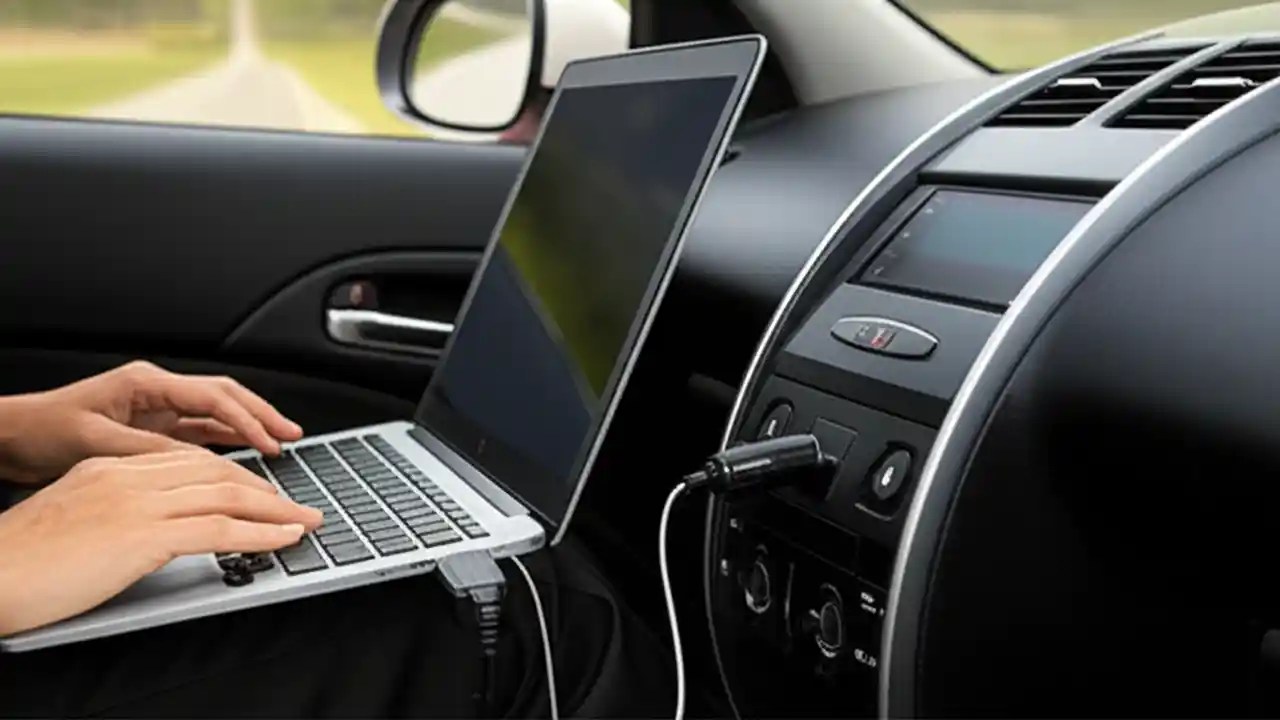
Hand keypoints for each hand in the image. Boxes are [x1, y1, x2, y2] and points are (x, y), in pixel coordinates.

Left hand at [0, 361, 303, 483]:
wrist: (11, 439)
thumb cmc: (43, 432)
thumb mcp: (98, 443)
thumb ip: (150, 450)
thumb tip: (197, 465)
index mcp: (146, 385)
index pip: (213, 398)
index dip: (248, 420)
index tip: (271, 441)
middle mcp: (155, 393)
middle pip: (224, 399)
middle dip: (262, 415)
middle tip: (291, 434)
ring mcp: (155, 412)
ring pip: (216, 416)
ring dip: (248, 428)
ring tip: (279, 442)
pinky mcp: (150, 431)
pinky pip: (199, 433)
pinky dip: (226, 442)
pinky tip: (244, 452)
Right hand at [0, 449, 321, 636]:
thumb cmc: (21, 560)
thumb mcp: (76, 518)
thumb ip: (116, 511)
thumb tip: (148, 529)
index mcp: (112, 468)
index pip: (190, 462)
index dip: (233, 476)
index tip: (261, 491)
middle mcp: (129, 476)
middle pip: (216, 473)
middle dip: (265, 489)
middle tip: (298, 504)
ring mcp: (139, 502)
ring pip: (227, 495)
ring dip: (276, 509)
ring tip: (305, 521)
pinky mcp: (144, 533)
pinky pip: (220, 527)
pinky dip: (262, 532)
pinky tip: (284, 538)